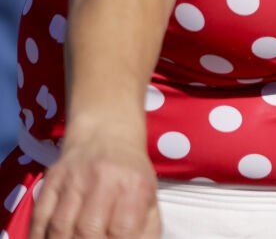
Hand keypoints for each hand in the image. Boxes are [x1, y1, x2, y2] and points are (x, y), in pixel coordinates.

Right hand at [29, 129, 159, 238]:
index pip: (123, 230)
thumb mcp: (149, 196)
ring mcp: (74, 180)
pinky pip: (39, 216)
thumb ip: (146, 229)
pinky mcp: (51, 181)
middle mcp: (104, 180)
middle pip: (88, 230)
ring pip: (60, 227)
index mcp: (134, 186)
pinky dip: (39, 236)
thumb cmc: (130, 173)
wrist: (106, 134)